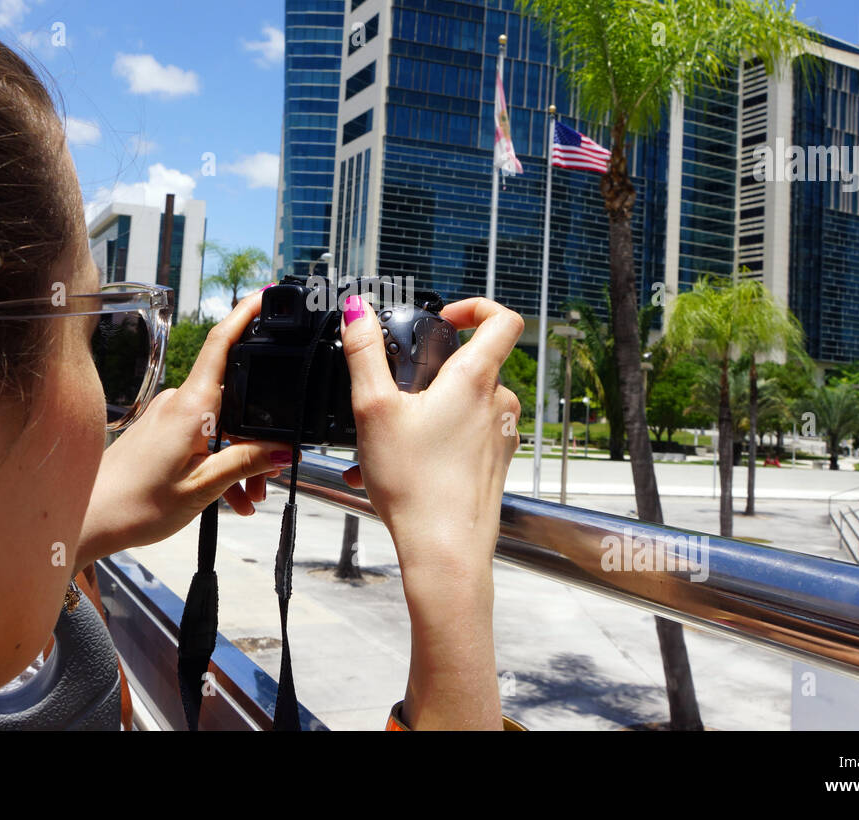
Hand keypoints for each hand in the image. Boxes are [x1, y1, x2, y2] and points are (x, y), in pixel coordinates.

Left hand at [80, 291, 290, 562]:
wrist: (87, 521)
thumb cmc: (136, 505)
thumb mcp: (203, 488)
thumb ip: (245, 463)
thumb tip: (282, 450)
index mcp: (190, 406)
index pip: (222, 345)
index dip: (245, 315)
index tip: (266, 294)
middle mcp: (178, 402)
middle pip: (233, 395)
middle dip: (261, 429)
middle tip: (272, 472)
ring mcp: (167, 415)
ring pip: (221, 422)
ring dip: (240, 456)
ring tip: (248, 498)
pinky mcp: (160, 431)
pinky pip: (203, 435)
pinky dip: (220, 461)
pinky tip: (230, 498)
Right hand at [339, 294, 522, 729]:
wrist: (445, 552)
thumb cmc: (414, 485)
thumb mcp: (373, 409)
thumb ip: (364, 352)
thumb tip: (357, 309)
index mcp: (476, 380)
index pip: (502, 319)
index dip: (475, 307)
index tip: (444, 318)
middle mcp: (498, 404)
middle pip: (473, 365)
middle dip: (428, 373)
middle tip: (393, 392)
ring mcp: (501, 437)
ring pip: (463, 406)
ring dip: (424, 414)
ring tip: (380, 444)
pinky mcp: (494, 465)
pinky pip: (464, 439)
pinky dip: (432, 443)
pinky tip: (392, 470)